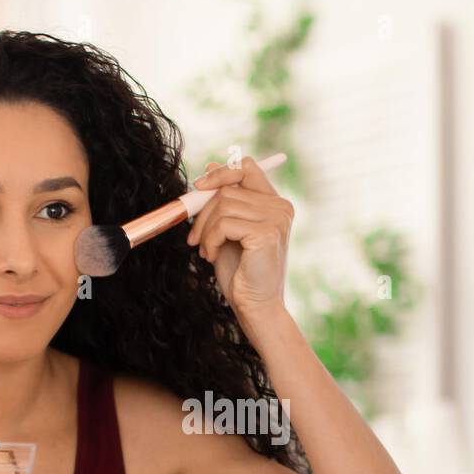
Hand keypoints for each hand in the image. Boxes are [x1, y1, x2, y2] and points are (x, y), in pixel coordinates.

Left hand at [185, 156, 294, 330]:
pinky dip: (210, 240)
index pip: (247, 168)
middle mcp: (280, 207)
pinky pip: (224, 223)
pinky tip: (212, 256)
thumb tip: (209, 166)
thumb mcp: (229, 230)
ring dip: (205, 230)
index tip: (199, 187)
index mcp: (275, 204)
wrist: (256, 306)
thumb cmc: (242, 272)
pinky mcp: (267, 233)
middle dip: (203, 211)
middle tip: (193, 238)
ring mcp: (276, 219)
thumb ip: (224, 201)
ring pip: (223, 205)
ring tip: (206, 251)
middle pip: (229, 187)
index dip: (221, 172)